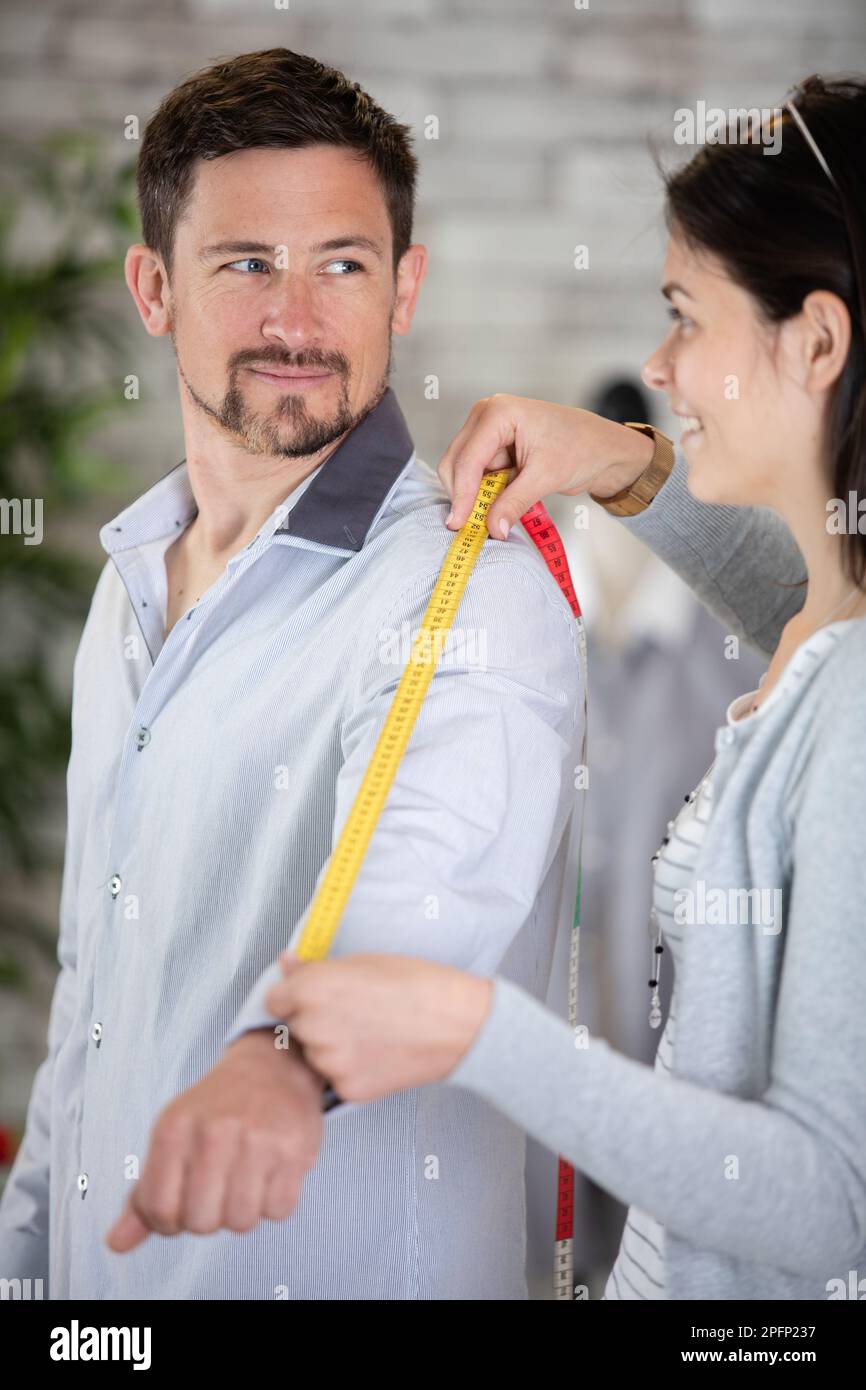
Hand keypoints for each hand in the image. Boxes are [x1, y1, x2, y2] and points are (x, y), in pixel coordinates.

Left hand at [105, 1030, 323, 1252]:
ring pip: (241, 1222)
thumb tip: (116, 1244)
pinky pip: (278, 1211)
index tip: (182, 1206)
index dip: (169, 1222)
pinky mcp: (293, 1148)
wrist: (272, 1066)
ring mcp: (256, 1140)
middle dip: (209, 1217)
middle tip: (218, 1190)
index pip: (159, 1209)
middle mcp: (213, 1131)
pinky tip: (270, 1173)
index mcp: (174, 1128)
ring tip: (245, 1180)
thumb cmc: (216, 1109)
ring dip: (243, 1212)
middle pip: (201, 1222)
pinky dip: (274, 1202)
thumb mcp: (172, 1138)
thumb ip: (144, 1194)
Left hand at [264, 953, 493, 1101]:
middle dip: (315, 1021)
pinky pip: (335, 1078)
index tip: (310, 997)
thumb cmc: (416, 983)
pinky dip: (351, 1069)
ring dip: (331, 1047)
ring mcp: (329, 1062)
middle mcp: (313, 1026)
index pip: (273, 1000)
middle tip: (353, 1013)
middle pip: (296, 1028)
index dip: (293, 997)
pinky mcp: (347, 1089)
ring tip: (370, 1032)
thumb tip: (286, 965)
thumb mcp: (364, 961)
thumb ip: (317, 968)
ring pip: (315, 1055)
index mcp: (312, 989)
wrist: (457, 1025)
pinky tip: (378, 1053)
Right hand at [438, 393, 653, 538]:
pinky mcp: (493, 448)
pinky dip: (481, 494)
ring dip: (471, 496)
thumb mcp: (545, 477)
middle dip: (462, 495)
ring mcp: (488, 432)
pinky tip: (494, 507)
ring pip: (462, 471)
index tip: (459, 524)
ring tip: (489, 517)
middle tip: (470, 526)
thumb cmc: (582, 447)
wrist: (603, 448)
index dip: (462, 495)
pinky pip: (476, 475)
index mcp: (499, 412)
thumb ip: (514, 503)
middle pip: (456, 462)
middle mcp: (487, 416)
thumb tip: (493, 528)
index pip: (468, 459)